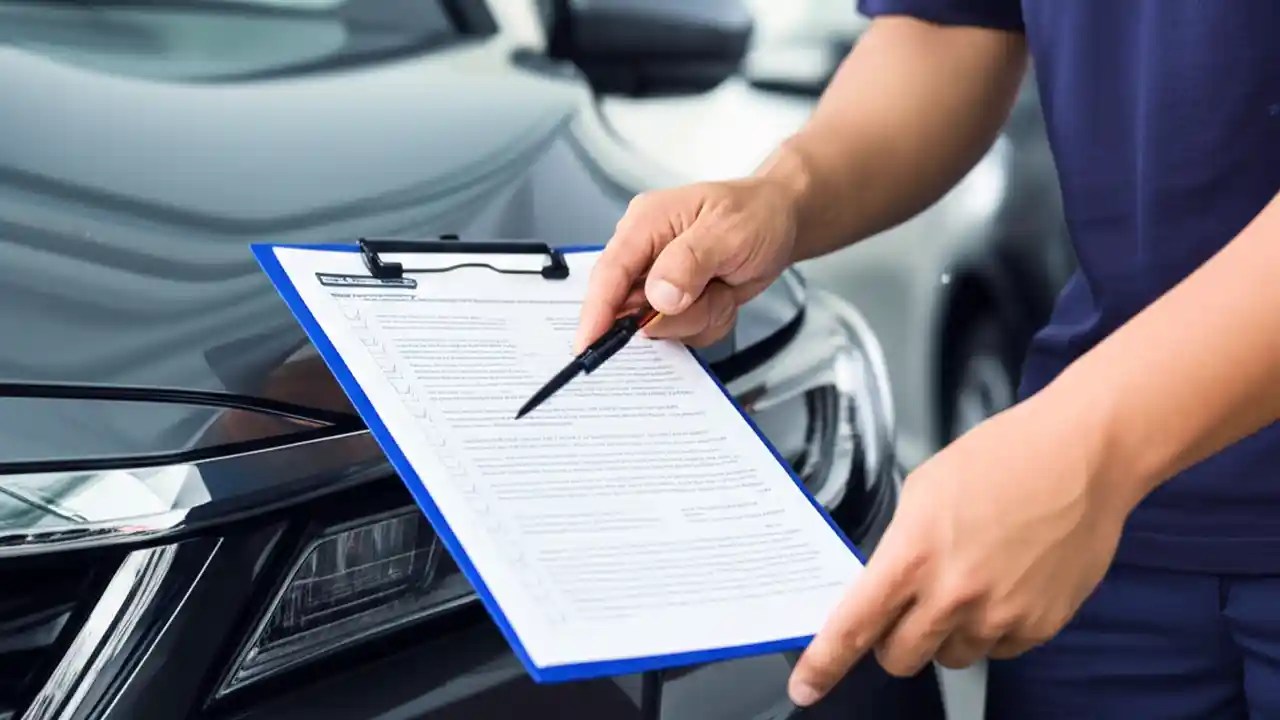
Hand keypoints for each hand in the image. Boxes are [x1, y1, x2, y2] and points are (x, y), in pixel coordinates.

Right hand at [574, 177, 801, 351]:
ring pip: (662, 327)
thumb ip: (689, 263)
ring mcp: (658, 281)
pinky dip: (709, 321)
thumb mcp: (727, 232)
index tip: (587, 345)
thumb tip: (658, 297)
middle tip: (712, 292)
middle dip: (676, 314)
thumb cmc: (755, 214)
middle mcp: (644, 254)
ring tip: (723, 286)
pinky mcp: (674, 302)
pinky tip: (723, 295)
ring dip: (700, 316)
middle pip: (634, 309)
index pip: (609, 273)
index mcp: (645, 224)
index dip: (596, 311)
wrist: (782, 221)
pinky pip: (682, 333)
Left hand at [787, 394, 1130, 706]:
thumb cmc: (1003, 459)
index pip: (853, 627)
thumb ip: (899, 548)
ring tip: (970, 579)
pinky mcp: (1039, 625)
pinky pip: (998, 650)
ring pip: (950, 657)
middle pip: (900, 658)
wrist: (1082, 457)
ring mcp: (999, 616)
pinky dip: (992, 628)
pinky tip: (1005, 582)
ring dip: (947, 633)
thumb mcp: (923, 491)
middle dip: (893, 641)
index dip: (823, 664)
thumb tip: (883, 588)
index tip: (805, 686)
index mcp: (913, 555)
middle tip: (907, 609)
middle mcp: (953, 595)